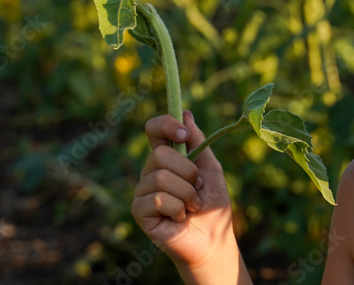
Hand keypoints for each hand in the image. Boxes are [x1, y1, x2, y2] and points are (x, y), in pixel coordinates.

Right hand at [132, 110, 241, 277]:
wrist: (213, 239)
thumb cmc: (213, 204)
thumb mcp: (211, 168)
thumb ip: (198, 142)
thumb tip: (186, 113)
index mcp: (168, 158)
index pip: (154, 130)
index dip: (165, 125)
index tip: (183, 133)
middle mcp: (151, 172)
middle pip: (159, 154)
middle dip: (188, 172)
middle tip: (196, 188)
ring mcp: (143, 191)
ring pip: (161, 176)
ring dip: (186, 193)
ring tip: (191, 206)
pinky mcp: (140, 211)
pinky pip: (158, 198)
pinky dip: (178, 208)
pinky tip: (180, 217)